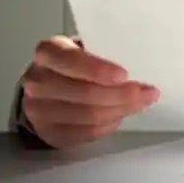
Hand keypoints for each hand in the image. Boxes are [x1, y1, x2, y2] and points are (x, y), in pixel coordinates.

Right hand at [19, 35, 158, 148]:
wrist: (46, 86)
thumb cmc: (73, 64)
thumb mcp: (84, 49)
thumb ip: (105, 55)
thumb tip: (142, 66)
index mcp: (48, 52)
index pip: (71, 60)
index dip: (99, 70)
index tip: (124, 75)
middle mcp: (37, 80)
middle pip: (84, 92)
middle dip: (121, 94)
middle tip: (146, 92)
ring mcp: (38, 109)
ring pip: (88, 116)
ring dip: (121, 110)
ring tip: (139, 103)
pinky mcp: (48, 132)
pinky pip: (87, 133)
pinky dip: (109, 125)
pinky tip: (120, 115)